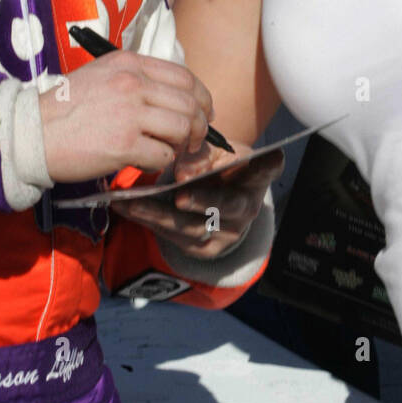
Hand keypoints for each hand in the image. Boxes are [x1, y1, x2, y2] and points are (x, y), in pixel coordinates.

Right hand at [38, 52, 211, 182]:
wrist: (32, 132)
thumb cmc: (65, 108)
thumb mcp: (100, 76)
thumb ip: (135, 79)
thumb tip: (171, 98)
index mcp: (129, 64)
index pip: (184, 76)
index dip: (202, 97)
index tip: (203, 113)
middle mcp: (132, 84)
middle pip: (189, 103)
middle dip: (199, 126)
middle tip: (194, 140)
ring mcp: (129, 114)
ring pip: (182, 128)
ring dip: (183, 145)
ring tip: (173, 152)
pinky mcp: (123, 145)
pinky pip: (163, 155)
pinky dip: (162, 162)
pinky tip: (148, 162)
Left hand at [110, 140, 283, 260]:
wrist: (215, 197)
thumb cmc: (217, 168)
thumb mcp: (214, 153)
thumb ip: (200, 156)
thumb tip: (183, 172)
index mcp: (254, 177)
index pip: (265, 169)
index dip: (268, 164)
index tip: (273, 156)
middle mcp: (246, 207)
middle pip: (226, 205)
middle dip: (202, 200)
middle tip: (181, 196)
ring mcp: (226, 232)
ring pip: (191, 226)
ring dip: (157, 213)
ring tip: (129, 201)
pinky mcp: (205, 248)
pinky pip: (174, 237)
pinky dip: (148, 222)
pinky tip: (127, 209)